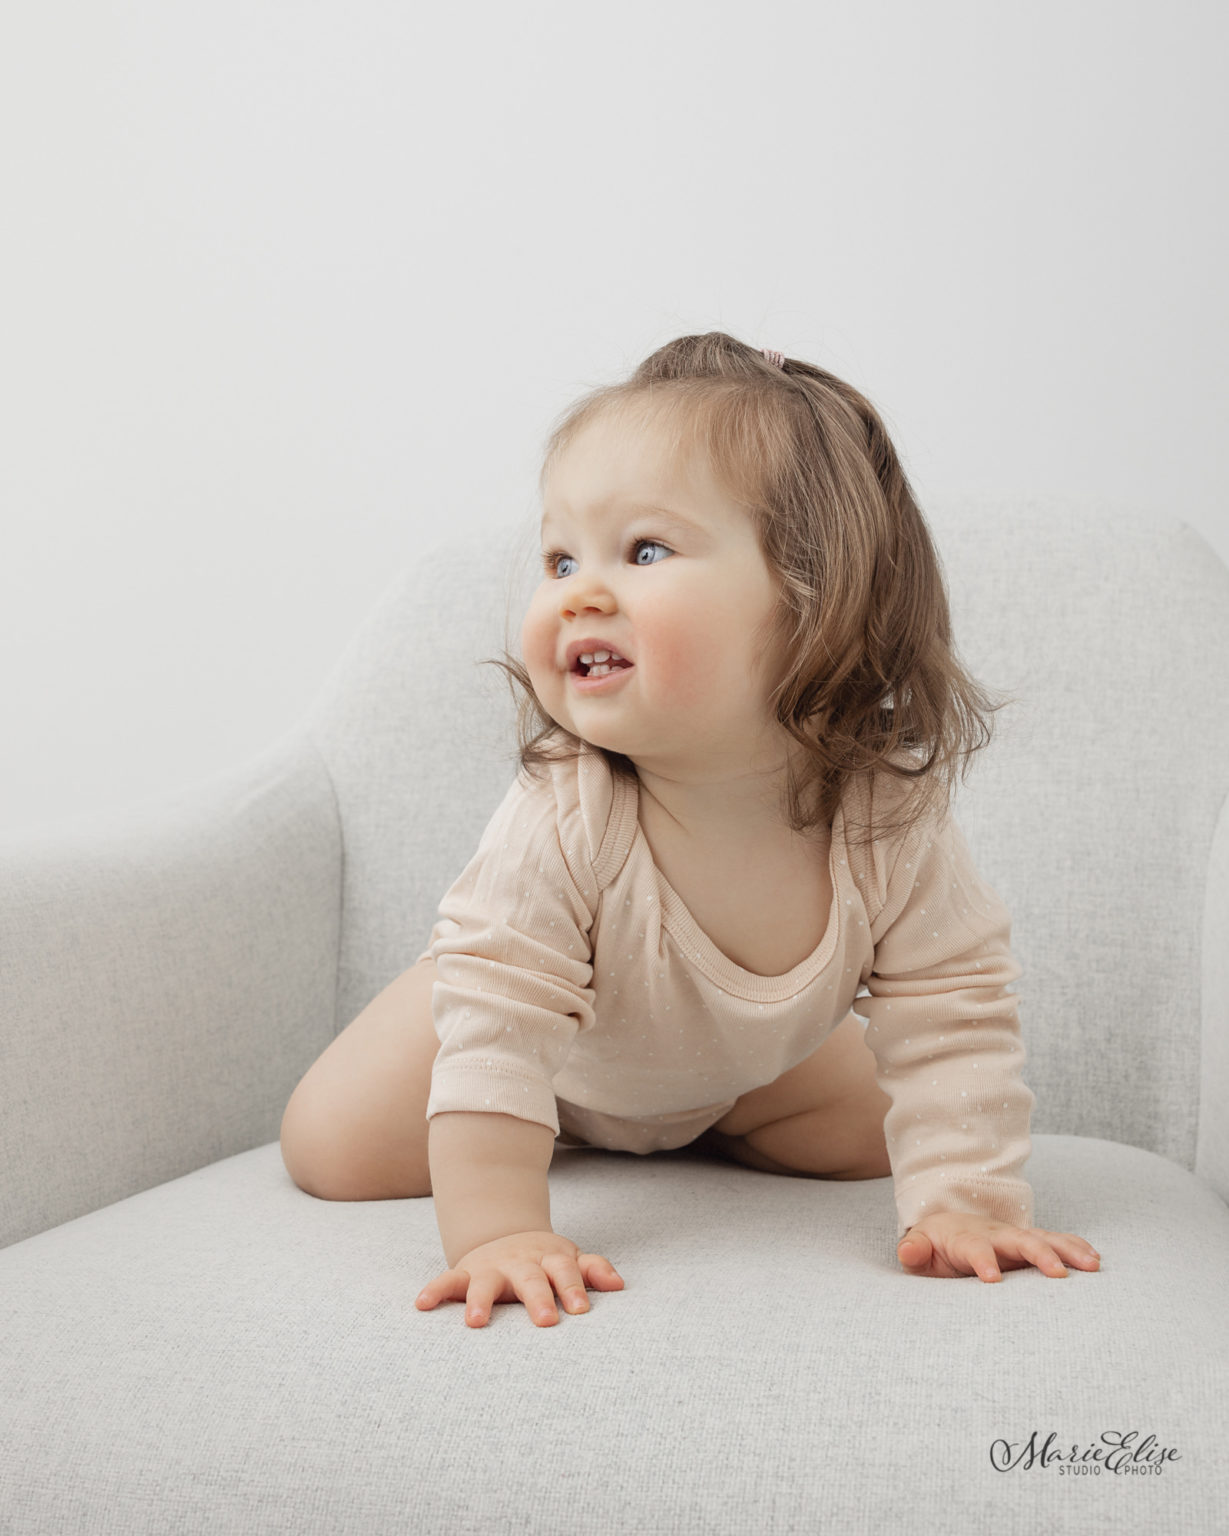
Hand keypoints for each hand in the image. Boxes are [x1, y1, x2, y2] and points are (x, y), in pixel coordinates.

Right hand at [415, 1229, 624, 1326]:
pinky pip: (447, 1281)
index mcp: (549, 1259)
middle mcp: (520, 1262)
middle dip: (538, 1298)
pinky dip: (434, 1291)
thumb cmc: (545, 1260)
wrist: (506, 1235)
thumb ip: (593, 1269)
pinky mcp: (466, 1273)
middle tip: (546, 1322)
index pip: (565, 1273)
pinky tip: (421, 1305)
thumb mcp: (569, 1259)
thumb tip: (620, 1285)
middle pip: (531, 1279)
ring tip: (476, 1323)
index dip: (573, 1289)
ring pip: (485, 1282)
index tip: (581, 1310)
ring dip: (480, 1301)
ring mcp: (491, 1267)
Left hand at [896, 1213, 1100, 1281]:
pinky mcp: (1029, 1243)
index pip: (974, 1248)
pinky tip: (1095, 1260)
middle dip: (1038, 1254)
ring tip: (1092, 1265)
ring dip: (1067, 1250)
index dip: (983, 1261)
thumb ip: (914, 1251)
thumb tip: (907, 1253)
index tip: (994, 1280)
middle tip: (1058, 1275)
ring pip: (1043, 1238)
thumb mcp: (918, 1250)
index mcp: (965, 1238)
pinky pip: (1055, 1241)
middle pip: (1018, 1240)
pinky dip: (1075, 1247)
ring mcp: (1014, 1237)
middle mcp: (994, 1234)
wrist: (948, 1226)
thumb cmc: (933, 1247)